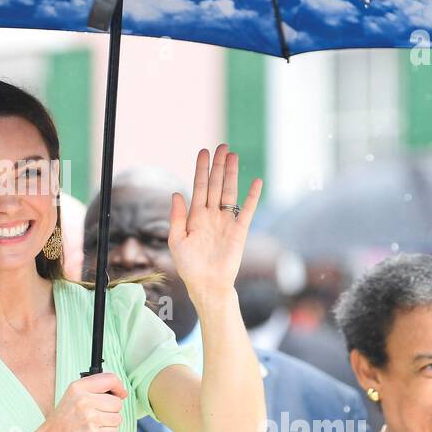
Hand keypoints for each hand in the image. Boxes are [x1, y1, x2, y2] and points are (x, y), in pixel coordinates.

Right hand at [39, 372, 127, 431]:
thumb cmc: (64, 420)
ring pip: (117, 418)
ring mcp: (89, 417)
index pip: (111, 379)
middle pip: (117, 402)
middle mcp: (84, 400)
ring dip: (110, 424)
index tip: (120, 394)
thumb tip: (120, 392)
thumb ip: (94, 389)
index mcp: (79, 387)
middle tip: (98, 415)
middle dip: (111, 410)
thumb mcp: (73, 395)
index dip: (119, 388)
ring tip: (95, 425)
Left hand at [168, 144, 261, 306]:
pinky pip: (247, 210)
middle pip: (215, 184)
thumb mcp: (176, 240)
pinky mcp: (239, 231)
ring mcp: (226, 221)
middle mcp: (212, 215)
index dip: (201, 169)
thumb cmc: (189, 266)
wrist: (206, 285)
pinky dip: (252, 197)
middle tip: (222, 146)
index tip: (203, 152)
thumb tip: (176, 193)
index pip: (199, 186)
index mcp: (195, 216)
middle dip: (218, 165)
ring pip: (229, 192)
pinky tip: (256, 182)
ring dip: (231, 174)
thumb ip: (177, 217)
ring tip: (233, 155)